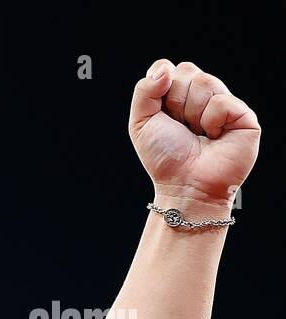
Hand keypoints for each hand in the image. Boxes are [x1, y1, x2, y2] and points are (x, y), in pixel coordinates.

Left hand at [129, 60, 259, 213]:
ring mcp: (224, 104)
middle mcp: (202, 97)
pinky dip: (211, 121)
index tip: (161, 114)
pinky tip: (213, 137)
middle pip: (187, 71)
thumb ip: (144, 91)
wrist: (185, 185)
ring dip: (192, 113)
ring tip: (197, 134)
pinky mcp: (243, 115)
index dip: (161, 87)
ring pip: (205, 82)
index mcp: (178, 96)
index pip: (170, 68)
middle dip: (175, 102)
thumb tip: (164, 68)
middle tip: (180, 128)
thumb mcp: (140, 123)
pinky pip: (222, 101)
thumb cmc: (164, 158)